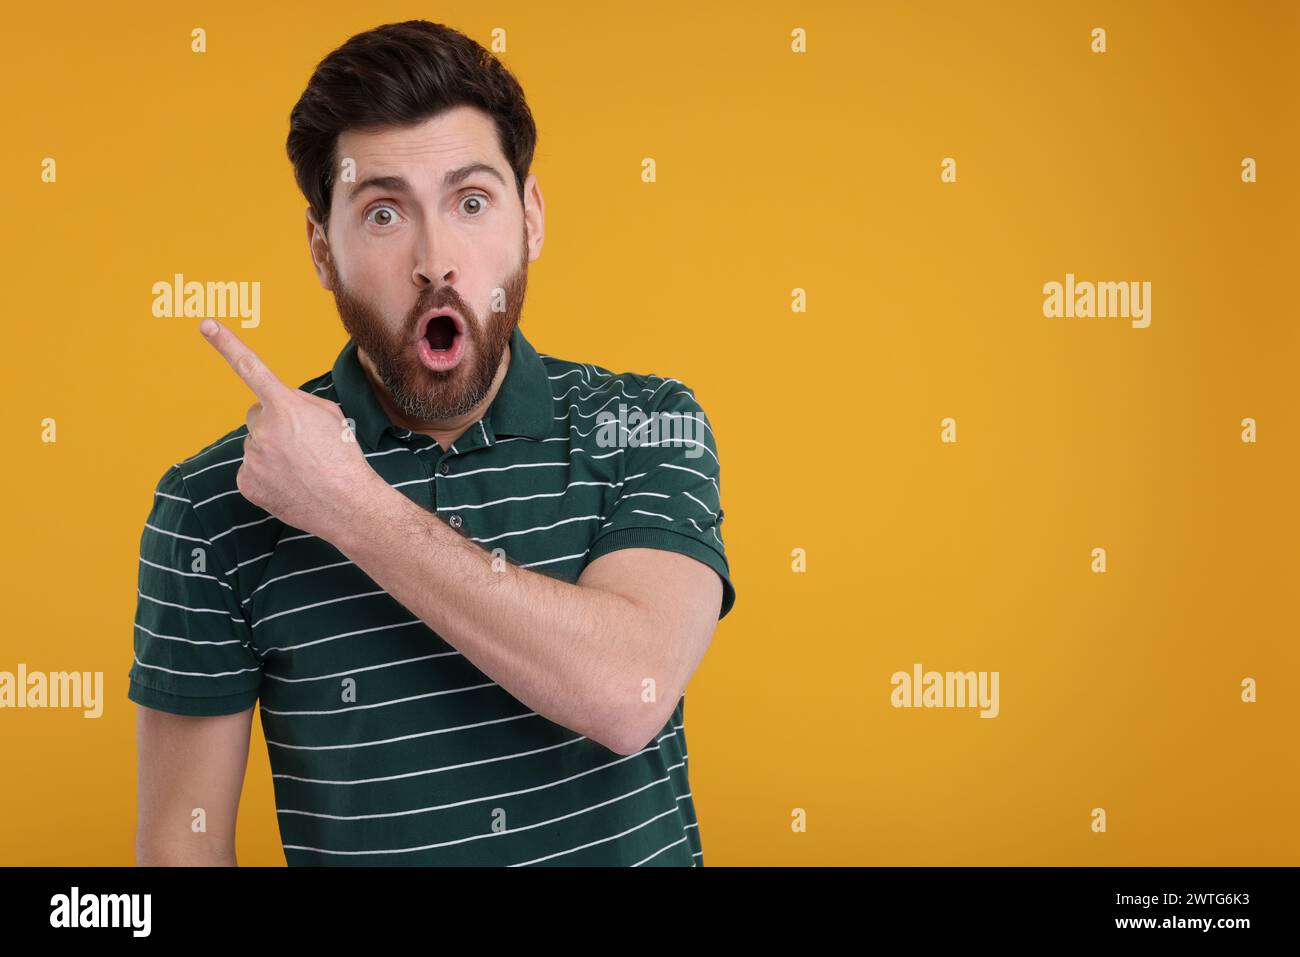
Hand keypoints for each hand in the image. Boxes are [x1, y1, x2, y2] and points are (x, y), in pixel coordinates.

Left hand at [198, 318, 381, 541]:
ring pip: (256, 445)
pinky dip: (266, 475)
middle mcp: (263, 429)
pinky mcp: (246, 482)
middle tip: (303, 445)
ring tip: (302, 468)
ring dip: (273, 452)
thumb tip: (277, 406)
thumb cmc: (343, 457)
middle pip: (257, 415)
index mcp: (285, 406)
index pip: (250, 368)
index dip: (226, 344)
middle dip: (274, 424)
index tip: (206, 325)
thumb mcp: (331, 416)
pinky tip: (289, 483)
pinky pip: (251, 470)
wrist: (347, 504)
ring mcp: (252, 457)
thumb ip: (299, 402)